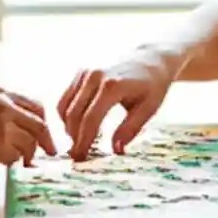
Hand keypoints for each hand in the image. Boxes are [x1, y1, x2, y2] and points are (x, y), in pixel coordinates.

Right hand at [0, 86, 55, 179]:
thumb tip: (8, 124)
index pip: (33, 105)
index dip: (41, 121)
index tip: (44, 132)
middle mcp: (3, 105)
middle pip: (39, 122)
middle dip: (46, 139)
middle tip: (48, 151)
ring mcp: (3, 124)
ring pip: (31, 141)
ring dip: (28, 154)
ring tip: (22, 163)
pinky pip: (17, 156)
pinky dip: (14, 162)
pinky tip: (6, 164)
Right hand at [58, 54, 173, 159]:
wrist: (150, 58)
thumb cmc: (152, 85)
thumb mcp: (149, 108)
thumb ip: (130, 129)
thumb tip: (115, 150)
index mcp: (112, 85)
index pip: (90, 119)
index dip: (83, 141)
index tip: (81, 159)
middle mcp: (95, 75)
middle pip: (74, 113)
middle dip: (73, 138)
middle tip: (77, 157)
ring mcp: (85, 71)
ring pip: (65, 105)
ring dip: (68, 127)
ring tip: (79, 143)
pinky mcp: (81, 71)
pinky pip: (66, 97)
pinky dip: (67, 114)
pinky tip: (78, 128)